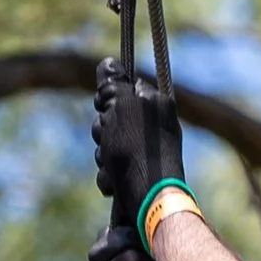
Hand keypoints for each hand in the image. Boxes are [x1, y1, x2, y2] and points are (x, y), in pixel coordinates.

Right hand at [92, 59, 186, 230]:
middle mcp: (155, 126)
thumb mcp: (121, 107)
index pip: (124, 87)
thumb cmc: (135, 149)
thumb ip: (114, 85)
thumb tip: (109, 62)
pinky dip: (110, 177)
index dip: (108, 99)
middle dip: (102, 131)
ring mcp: (148, 153)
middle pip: (113, 119)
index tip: (104, 107)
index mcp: (157, 102)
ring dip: (104, 157)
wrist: (149, 198)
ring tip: (113, 166)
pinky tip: (115, 184)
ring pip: (110, 146)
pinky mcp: (140, 177)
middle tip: (108, 140)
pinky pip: (115, 170)